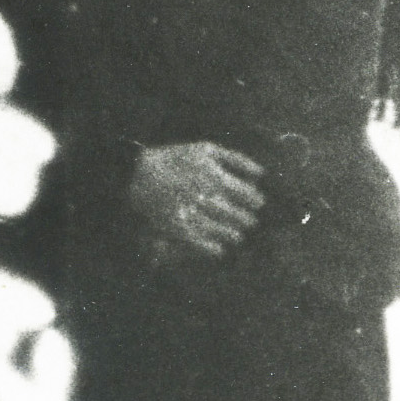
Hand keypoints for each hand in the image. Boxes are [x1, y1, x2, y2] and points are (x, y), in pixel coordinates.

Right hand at [127, 142, 264, 258]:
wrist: (137, 170)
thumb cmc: (175, 158)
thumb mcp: (206, 149)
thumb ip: (236, 159)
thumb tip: (262, 173)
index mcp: (216, 178)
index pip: (247, 195)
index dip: (256, 201)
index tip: (258, 204)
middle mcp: (206, 197)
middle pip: (237, 215)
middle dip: (246, 219)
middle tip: (250, 222)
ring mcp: (192, 213)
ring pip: (222, 230)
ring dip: (233, 234)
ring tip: (237, 236)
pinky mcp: (176, 226)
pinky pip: (199, 242)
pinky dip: (211, 248)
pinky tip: (219, 250)